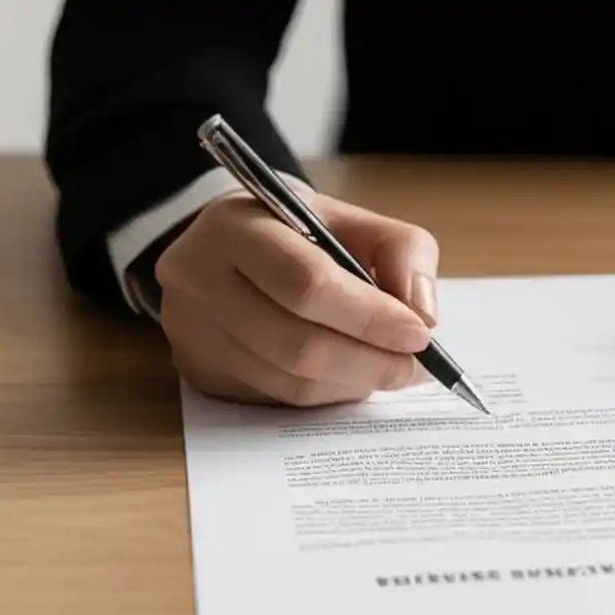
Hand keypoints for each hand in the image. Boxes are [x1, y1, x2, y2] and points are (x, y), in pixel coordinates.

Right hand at [155, 192, 439, 406]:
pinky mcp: (198, 369)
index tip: (419, 334)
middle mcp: (198, 277)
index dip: (370, 316)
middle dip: (370, 361)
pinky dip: (327, 393)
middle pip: (295, 342)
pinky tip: (352, 376)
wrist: (223, 247)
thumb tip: (422, 313)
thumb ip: (400, 250)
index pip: (306, 283)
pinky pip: (276, 396)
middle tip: (415, 367)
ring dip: (353, 383)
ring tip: (392, 371)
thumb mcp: (347, 218)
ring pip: (287, 379)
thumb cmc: (294, 232)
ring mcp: (191, 329)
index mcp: (236, 225)